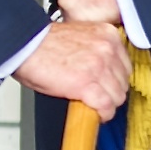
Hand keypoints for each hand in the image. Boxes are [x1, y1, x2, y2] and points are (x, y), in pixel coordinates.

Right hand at [14, 20, 128, 119]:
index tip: (107, 85)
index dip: (115, 79)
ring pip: (117, 96)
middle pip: (123, 82)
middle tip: (98, 97)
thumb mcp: (80, 37)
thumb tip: (105, 70)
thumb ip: (97, 50)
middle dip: (111, 93)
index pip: (125, 65)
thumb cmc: (44, 43)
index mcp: (107, 35)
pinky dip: (102, 114)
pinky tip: (96, 114)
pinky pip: (106, 106)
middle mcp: (107, 49)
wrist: (25, 46)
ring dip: (107, 104)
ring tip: (93, 105)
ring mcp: (99, 66)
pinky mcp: (87, 84)